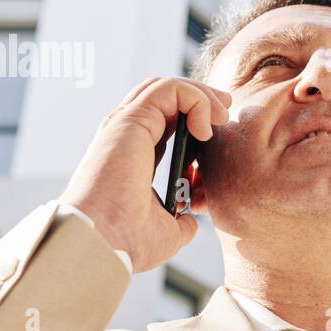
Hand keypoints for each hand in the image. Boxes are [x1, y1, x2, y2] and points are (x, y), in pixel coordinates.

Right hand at [59, 77, 230, 272]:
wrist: (104, 243)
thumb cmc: (126, 242)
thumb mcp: (167, 232)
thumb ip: (181, 222)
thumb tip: (190, 222)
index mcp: (135, 157)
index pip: (167, 124)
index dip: (196, 127)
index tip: (215, 148)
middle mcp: (128, 137)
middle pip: (167, 98)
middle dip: (203, 99)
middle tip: (227, 114)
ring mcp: (128, 126)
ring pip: (168, 87)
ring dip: (202, 96)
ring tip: (222, 117)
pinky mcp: (132, 120)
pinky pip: (169, 89)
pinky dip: (196, 98)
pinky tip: (207, 126)